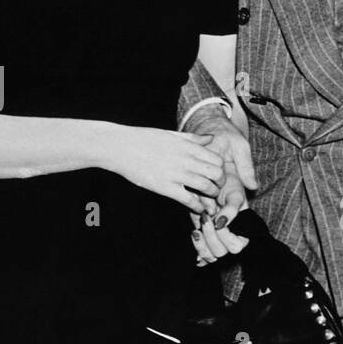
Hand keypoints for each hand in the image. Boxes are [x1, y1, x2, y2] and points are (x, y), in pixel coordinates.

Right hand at [106, 126, 224, 209]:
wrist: (120, 147)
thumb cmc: (145, 139)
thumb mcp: (172, 135)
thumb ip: (193, 138)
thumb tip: (212, 138)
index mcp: (188, 146)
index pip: (217, 159)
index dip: (221, 170)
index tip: (217, 176)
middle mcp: (185, 159)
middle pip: (216, 174)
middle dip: (220, 184)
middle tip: (216, 189)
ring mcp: (175, 173)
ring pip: (206, 187)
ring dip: (211, 196)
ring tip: (209, 200)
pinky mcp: (164, 187)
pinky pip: (188, 199)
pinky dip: (197, 206)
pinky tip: (198, 208)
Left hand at [186, 110, 257, 260]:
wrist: (208, 133)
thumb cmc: (226, 138)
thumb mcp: (238, 146)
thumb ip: (245, 165)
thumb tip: (252, 184)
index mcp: (237, 189)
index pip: (237, 208)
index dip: (230, 216)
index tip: (218, 218)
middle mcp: (227, 203)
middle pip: (233, 232)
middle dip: (221, 235)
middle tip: (206, 226)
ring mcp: (214, 208)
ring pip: (219, 240)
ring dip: (210, 242)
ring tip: (198, 232)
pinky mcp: (200, 209)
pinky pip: (203, 236)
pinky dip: (201, 248)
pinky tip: (196, 256)